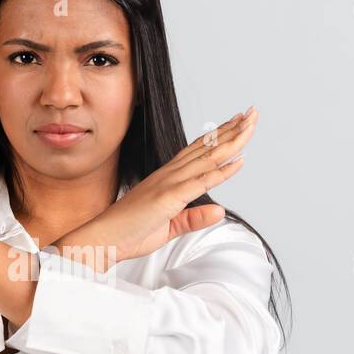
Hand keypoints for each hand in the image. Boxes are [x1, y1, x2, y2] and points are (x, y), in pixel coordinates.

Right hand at [54, 107, 256, 267]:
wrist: (102, 240)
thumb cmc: (128, 233)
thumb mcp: (169, 227)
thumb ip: (193, 218)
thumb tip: (219, 210)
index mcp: (167, 179)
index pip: (198, 152)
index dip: (219, 137)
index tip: (238, 124)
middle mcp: (169, 175)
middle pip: (206, 148)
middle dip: (231, 130)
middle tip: (252, 113)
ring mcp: (168, 184)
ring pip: (206, 159)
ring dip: (231, 141)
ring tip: (250, 124)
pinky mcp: (167, 198)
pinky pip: (199, 183)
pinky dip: (220, 172)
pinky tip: (238, 161)